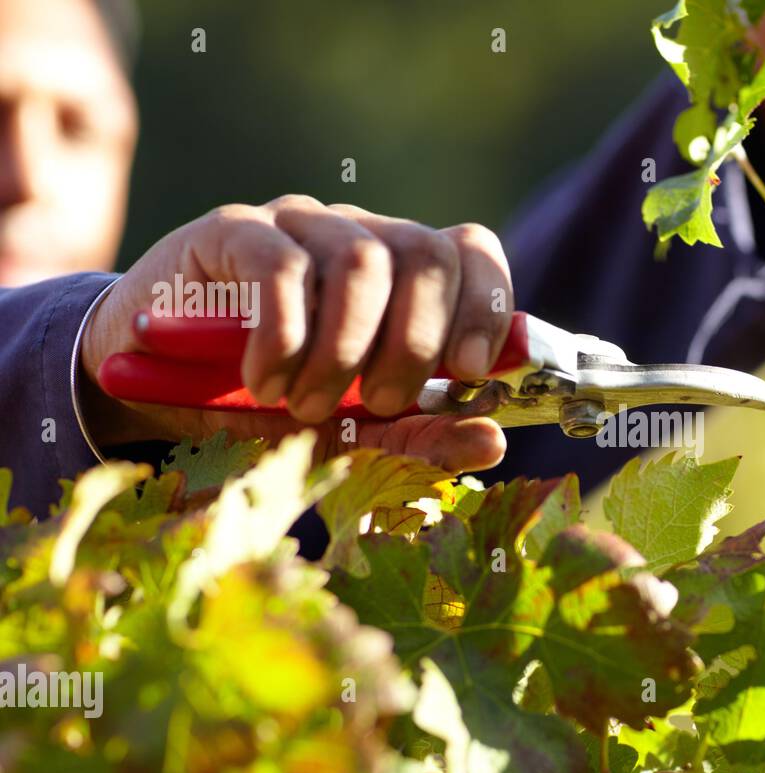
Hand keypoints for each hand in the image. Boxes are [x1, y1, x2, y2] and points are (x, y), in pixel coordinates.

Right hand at [79, 195, 509, 472]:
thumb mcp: (352, 431)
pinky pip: (282, 267)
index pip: (470, 250)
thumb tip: (494, 440)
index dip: (484, 305)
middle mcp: (359, 234)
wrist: (154, 384)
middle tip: (377, 404)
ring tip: (309, 405)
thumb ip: (420, 435)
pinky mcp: (233, 229)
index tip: (467, 373)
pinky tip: (266, 382)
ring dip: (345, 351)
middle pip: (425, 254)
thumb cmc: (270, 402)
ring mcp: (298, 224)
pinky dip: (286, 339)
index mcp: (403, 274)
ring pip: (362, 261)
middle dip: (413, 344)